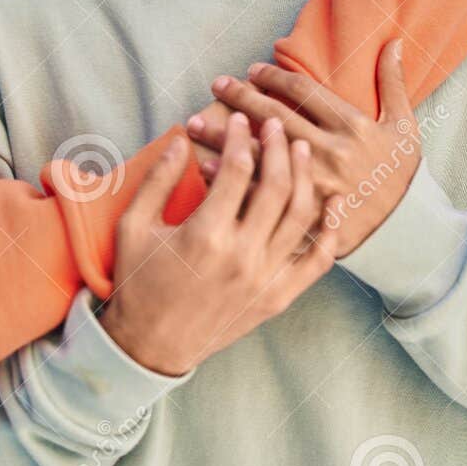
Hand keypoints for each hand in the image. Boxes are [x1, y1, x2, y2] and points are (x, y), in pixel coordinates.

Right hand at [99, 114, 338, 375]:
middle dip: (278, 146)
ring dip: (305, 176)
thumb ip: (157, 180)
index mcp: (205, 234)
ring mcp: (264, 278)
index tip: (240, 119)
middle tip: (275, 124)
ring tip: (302, 149)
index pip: (235, 169)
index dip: (240, 137)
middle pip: (276, 186)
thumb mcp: (133, 226)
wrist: (151, 346)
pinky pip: (317, 261)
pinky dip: (331, 230)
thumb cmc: (138, 283)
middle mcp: (241, 255)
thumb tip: (181, 140)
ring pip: (300, 215)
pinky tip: (333, 202)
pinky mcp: (278, 297)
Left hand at [192, 39, 418, 255]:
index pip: (303, 92)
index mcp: (351, 126)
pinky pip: (259, 193)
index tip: (251, 71)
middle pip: (275, 117)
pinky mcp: (302, 213)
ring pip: (260, 154)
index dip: (273, 77)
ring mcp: (314, 184)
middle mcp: (330, 152)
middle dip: (241, 98)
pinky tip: (206, 167)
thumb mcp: (405, 126)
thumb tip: (394, 41)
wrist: (406, 229)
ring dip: (223, 137)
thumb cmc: (401, 174)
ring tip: (193, 124)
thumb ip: (393, 83)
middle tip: (216, 85)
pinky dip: (231, 179)